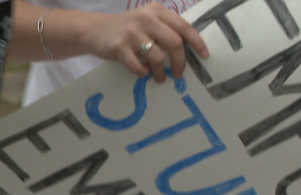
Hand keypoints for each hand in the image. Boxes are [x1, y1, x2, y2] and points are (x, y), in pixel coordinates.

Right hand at [83, 3, 208, 82]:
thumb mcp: (148, 20)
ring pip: (158, 57)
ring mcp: (132, 32)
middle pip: (175, 43)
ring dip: (161, 72)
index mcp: (156, 11)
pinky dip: (144, 73)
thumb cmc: (129, 29)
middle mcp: (145, 18)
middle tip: (178, 73)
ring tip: (159, 77)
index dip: (196, 42)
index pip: (183, 26)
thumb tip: (192, 49)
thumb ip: (167, 29)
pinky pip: (139, 67)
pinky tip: (143, 71)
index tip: (205, 55)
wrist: (95, 30)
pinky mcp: (119, 47)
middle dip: (180, 62)